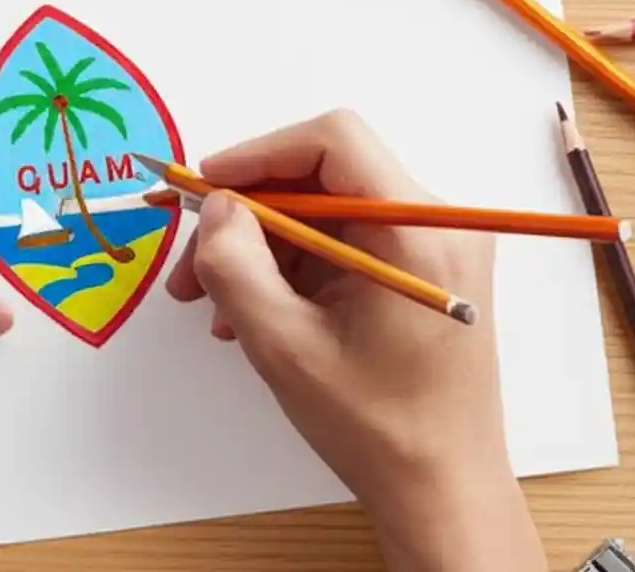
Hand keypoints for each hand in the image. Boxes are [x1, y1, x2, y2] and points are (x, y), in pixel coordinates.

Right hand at [167, 111, 546, 571]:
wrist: (443, 491)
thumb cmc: (374, 426)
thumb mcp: (283, 345)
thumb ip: (236, 265)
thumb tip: (217, 207)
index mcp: (417, 231)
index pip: (332, 142)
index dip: (258, 155)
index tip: (204, 190)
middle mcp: (438, 225)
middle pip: (324, 179)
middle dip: (250, 217)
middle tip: (191, 267)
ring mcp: (436, 250)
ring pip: (327, 215)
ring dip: (265, 250)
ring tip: (216, 307)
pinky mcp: (425, 275)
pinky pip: (347, 246)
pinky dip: (296, 270)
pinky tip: (257, 314)